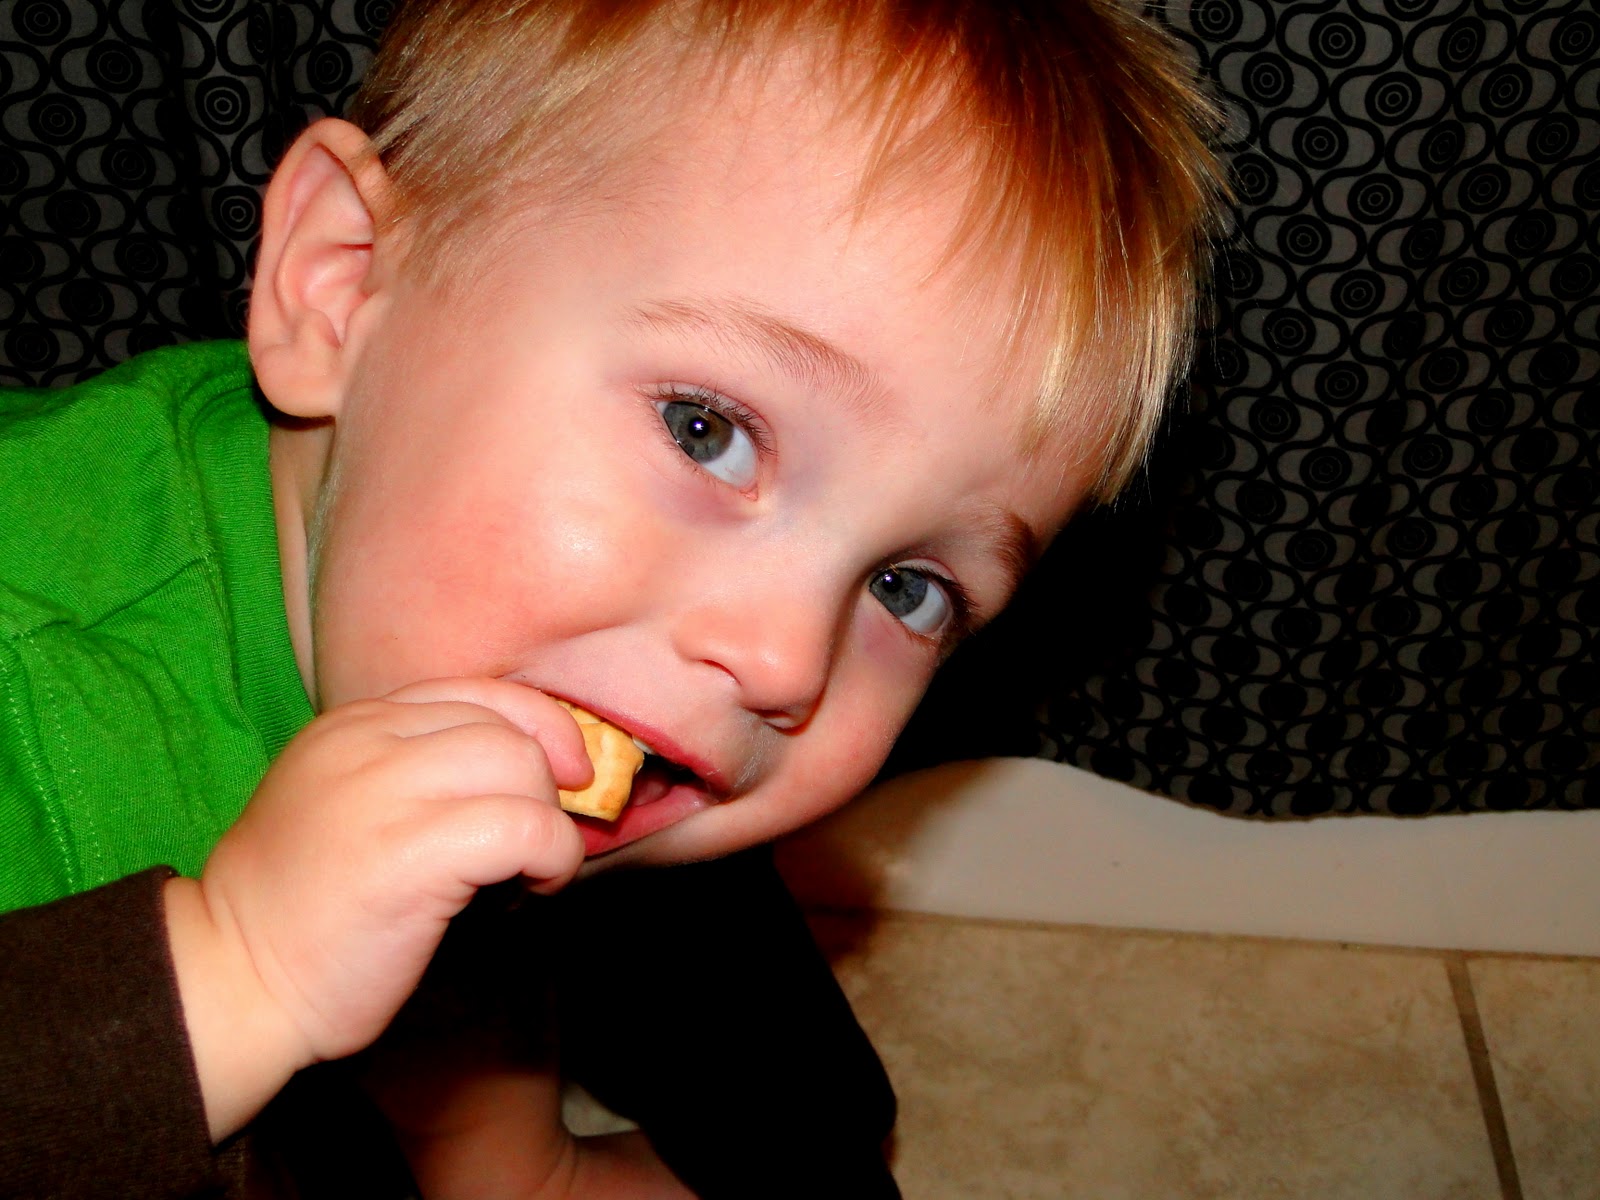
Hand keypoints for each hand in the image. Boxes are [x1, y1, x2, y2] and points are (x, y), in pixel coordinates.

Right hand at [166, 677, 590, 1139]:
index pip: (479, 693)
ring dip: (549, 823)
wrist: (230, 982)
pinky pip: (524, 827)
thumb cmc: (301, 912)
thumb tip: (524, 771)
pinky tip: (532, 890)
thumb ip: (411, 770)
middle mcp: (366, 740)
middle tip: (535, 846)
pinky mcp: (409, 852)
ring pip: (521, 766)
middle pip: (508, 729)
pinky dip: (552, 857)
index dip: (540, 729)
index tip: (562, 777)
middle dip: (546, 786)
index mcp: (351, 723)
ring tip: (530, 873)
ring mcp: (383, 790)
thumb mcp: (345, 804)